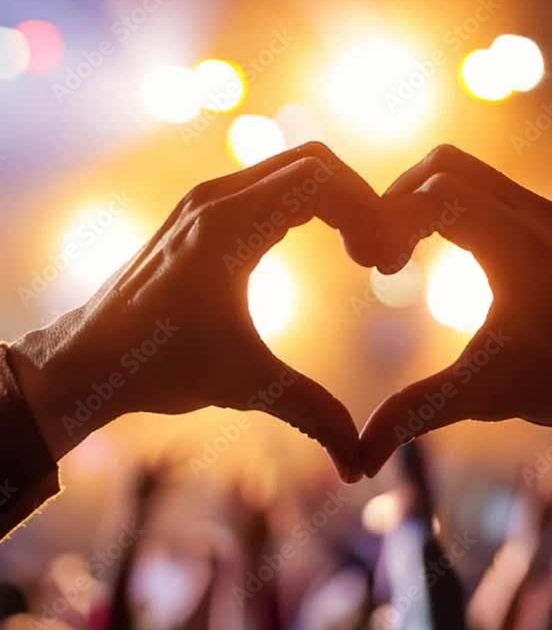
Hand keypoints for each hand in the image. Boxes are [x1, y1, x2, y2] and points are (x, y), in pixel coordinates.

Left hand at [10, 144, 386, 481]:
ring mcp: (205, 201)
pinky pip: (269, 185)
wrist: (88, 361)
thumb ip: (312, 414)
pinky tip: (322, 247)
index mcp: (229, 226)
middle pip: (314, 162)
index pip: (320, 180)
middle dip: (360, 202)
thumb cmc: (160, 367)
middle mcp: (216, 199)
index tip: (385, 261)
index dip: (368, 211)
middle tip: (380, 257)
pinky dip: (307, 204)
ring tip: (360, 253)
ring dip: (335, 200)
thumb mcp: (246, 386)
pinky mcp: (201, 214)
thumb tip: (359, 466)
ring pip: (291, 169)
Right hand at [360, 145, 551, 475]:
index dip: (389, 219)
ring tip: (400, 253)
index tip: (375, 266)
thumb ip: (416, 415)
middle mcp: (537, 217)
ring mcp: (548, 214)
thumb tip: (360, 459)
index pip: (435, 193)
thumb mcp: (483, 397)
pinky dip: (451, 206)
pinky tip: (436, 252)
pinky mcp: (551, 223)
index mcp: (521, 247)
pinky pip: (488, 190)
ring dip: (424, 200)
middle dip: (398, 200)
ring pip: (467, 171)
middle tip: (380, 254)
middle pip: (444, 165)